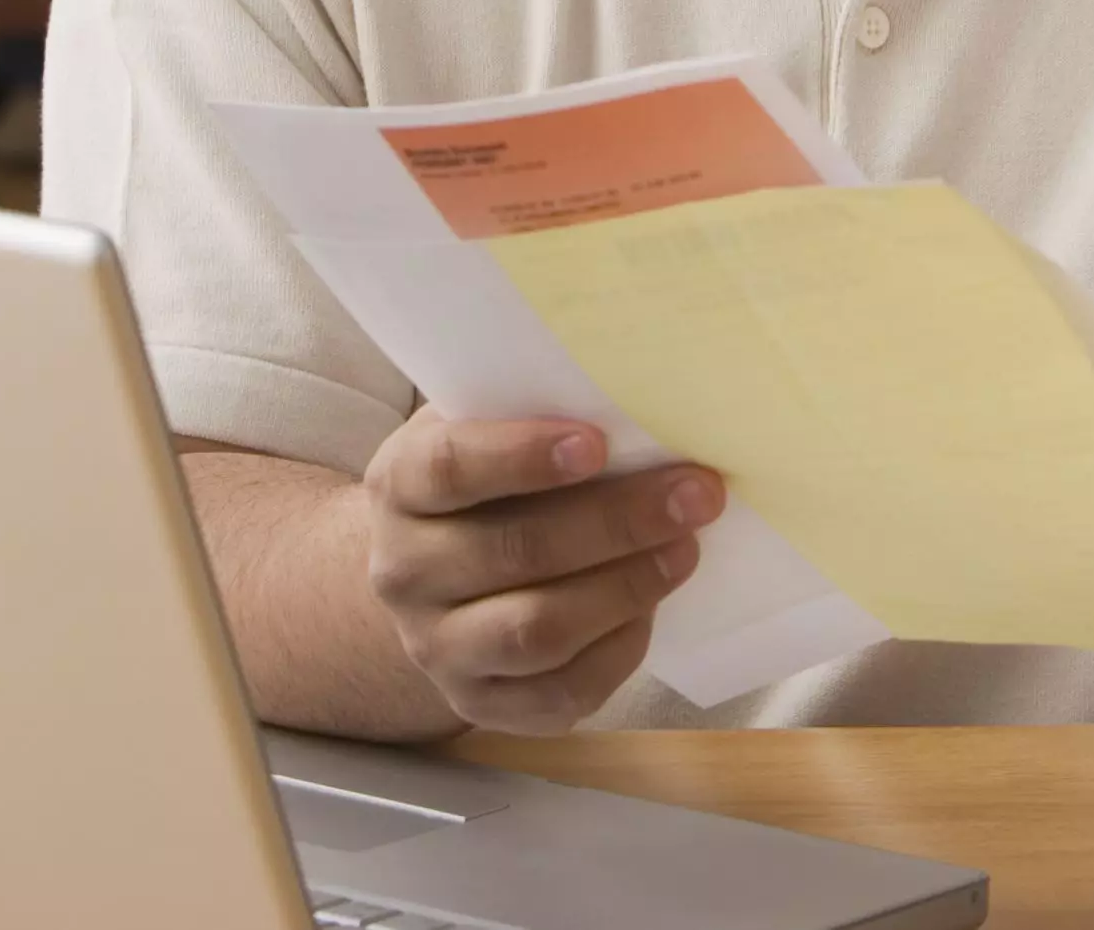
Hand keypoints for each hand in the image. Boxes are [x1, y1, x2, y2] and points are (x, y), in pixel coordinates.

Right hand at [361, 412, 717, 733]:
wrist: (432, 577)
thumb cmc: (484, 483)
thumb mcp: (485, 429)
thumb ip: (534, 410)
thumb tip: (638, 391)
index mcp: (400, 485)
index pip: (450, 468)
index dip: (523, 456)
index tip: (598, 443)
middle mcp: (403, 572)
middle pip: (513, 551)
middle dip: (616, 522)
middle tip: (693, 494)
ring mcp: (436, 648)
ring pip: (536, 631)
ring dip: (625, 589)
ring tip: (684, 550)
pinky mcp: (478, 703)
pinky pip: (559, 694)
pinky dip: (617, 652)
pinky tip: (651, 609)